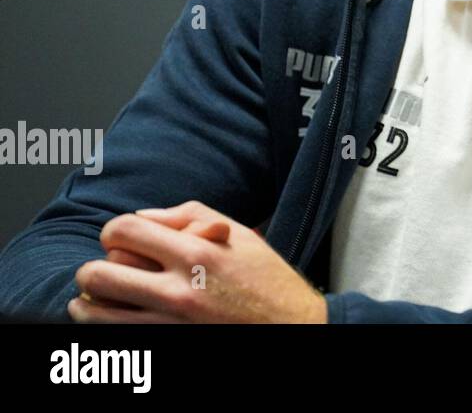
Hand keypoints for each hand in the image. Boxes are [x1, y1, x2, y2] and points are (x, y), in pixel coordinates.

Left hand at [69, 200, 326, 323]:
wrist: (292, 329)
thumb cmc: (267, 280)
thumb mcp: (240, 235)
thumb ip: (191, 216)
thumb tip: (144, 216)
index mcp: (197, 253)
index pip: (123, 231)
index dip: (114, 231)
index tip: (121, 238)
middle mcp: (180, 291)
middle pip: (99, 273)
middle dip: (93, 269)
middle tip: (102, 270)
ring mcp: (171, 325)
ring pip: (97, 312)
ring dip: (88, 302)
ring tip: (93, 297)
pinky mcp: (167, 346)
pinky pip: (114, 336)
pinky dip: (103, 327)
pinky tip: (111, 318)